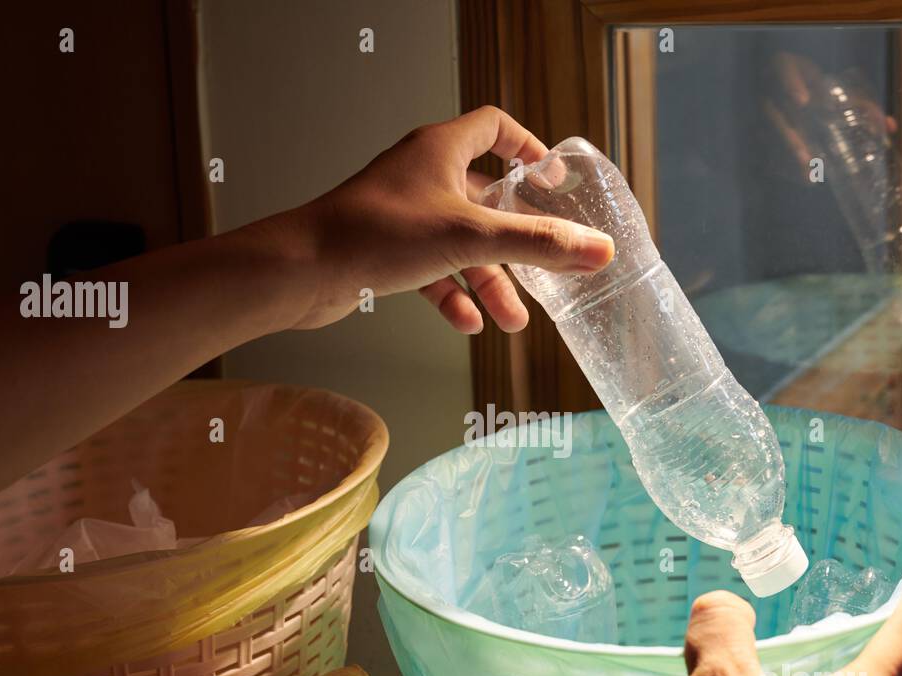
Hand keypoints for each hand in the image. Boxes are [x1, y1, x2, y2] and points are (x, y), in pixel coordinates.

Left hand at [284, 106, 614, 334]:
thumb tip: (598, 249)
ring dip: (488, 281)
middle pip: (486, 201)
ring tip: (512, 322)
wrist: (303, 270)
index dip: (528, 149)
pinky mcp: (385, 250)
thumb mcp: (472, 238)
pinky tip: (466, 323)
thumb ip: (539, 245)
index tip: (552, 181)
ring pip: (461, 245)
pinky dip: (452, 293)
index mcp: (442, 150)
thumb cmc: (377, 234)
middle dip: (518, 242)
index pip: (494, 127)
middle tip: (548, 270)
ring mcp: (403, 214)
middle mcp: (422, 175)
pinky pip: (432, 269)